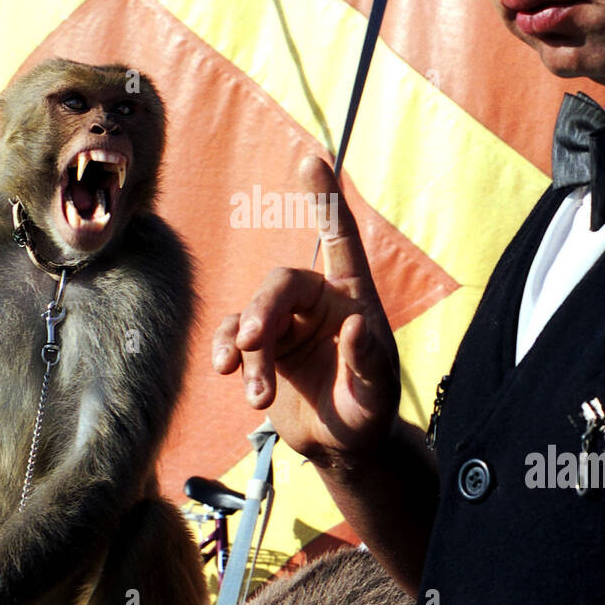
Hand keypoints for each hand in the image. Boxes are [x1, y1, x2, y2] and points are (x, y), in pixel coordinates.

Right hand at [212, 157, 399, 462]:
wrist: (341, 445)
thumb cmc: (368, 410)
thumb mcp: (377, 392)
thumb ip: (369, 360)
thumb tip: (356, 324)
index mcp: (353, 296)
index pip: (339, 239)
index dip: (326, 200)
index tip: (313, 159)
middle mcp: (317, 301)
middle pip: (281, 284)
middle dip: (264, 311)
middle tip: (254, 343)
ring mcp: (285, 323)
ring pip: (253, 316)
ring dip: (247, 350)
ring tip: (256, 395)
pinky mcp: (261, 348)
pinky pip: (234, 336)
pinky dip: (227, 351)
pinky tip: (227, 373)